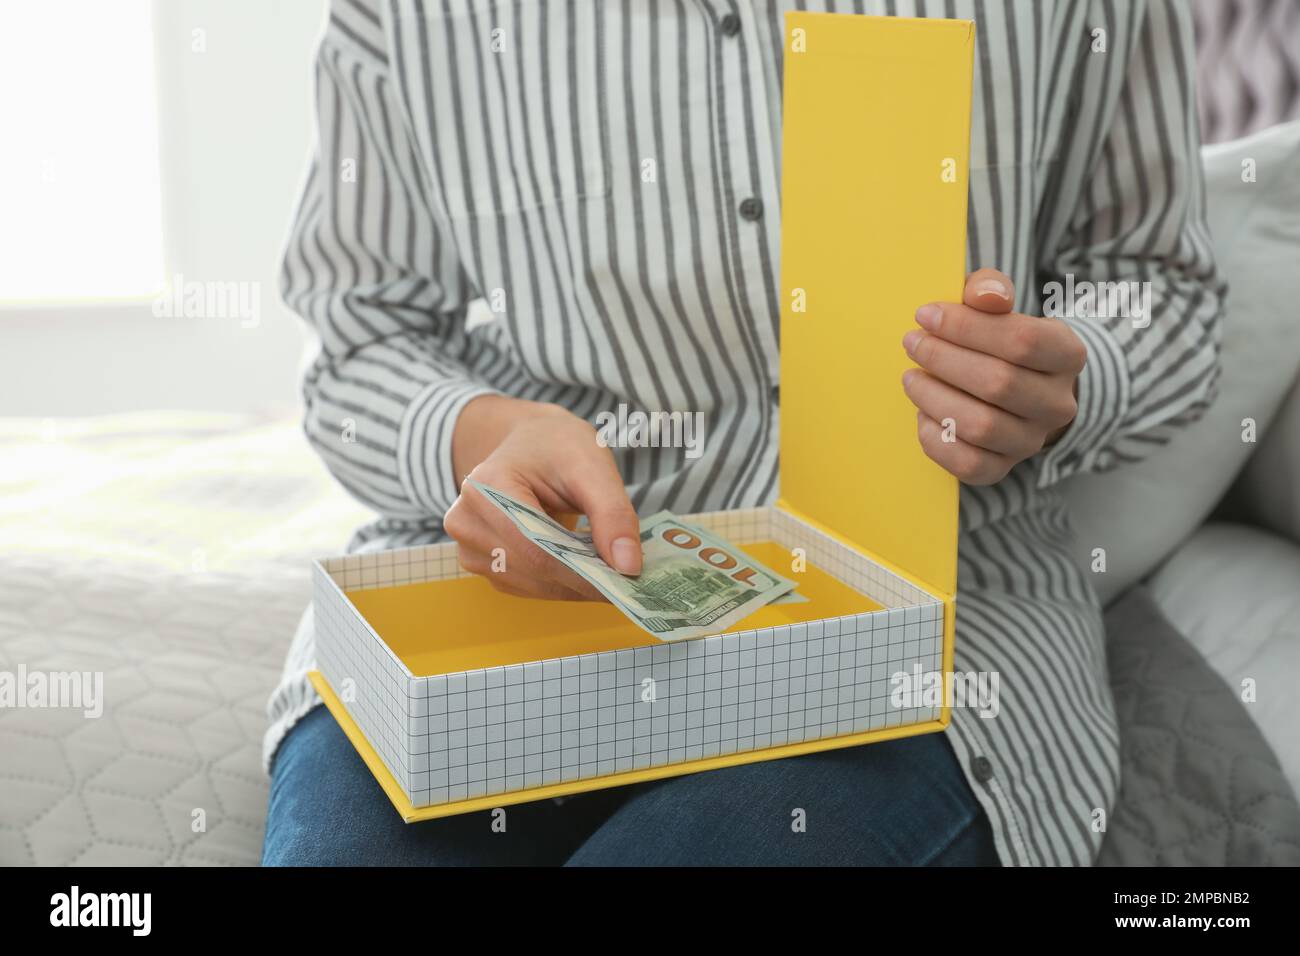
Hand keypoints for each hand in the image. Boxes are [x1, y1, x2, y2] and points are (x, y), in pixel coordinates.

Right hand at [444, 395, 641, 599]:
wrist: (529, 443)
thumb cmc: (557, 447)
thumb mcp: (592, 465)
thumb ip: (613, 513)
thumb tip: (628, 566)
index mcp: (486, 488)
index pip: (535, 548)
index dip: (583, 572)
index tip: (626, 583)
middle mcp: (466, 521)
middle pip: (533, 571)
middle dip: (585, 580)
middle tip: (630, 582)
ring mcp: (469, 547)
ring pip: (532, 586)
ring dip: (574, 586)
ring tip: (610, 571)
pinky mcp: (483, 564)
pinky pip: (527, 587)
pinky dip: (560, 584)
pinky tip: (585, 569)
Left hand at [901, 268, 1084, 484]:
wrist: (1017, 389)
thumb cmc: (999, 339)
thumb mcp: (1000, 306)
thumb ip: (990, 290)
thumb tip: (985, 296)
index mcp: (1068, 354)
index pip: (1022, 340)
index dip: (966, 327)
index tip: (925, 315)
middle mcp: (1058, 403)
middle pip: (998, 383)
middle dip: (944, 359)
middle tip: (912, 343)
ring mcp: (1031, 440)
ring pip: (981, 426)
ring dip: (934, 398)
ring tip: (912, 377)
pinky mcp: (1003, 467)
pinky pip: (968, 464)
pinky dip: (936, 439)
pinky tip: (923, 413)